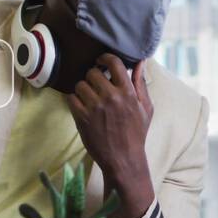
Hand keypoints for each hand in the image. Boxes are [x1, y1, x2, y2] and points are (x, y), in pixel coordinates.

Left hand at [67, 55, 154, 217]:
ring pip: (80, 84)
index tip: (101, 61)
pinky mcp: (82, 118)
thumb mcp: (146, 108)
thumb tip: (141, 62)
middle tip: (95, 86)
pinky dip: (74, 100)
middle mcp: (111, 97)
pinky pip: (71, 98)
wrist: (123, 159)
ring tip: (88, 98)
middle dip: (93, 77)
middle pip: (93, 72)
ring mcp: (95, 107)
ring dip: (83, 89)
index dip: (105, 58)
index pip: (114, 62)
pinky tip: (81, 106)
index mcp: (128, 93)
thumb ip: (141, 83)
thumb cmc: (136, 133)